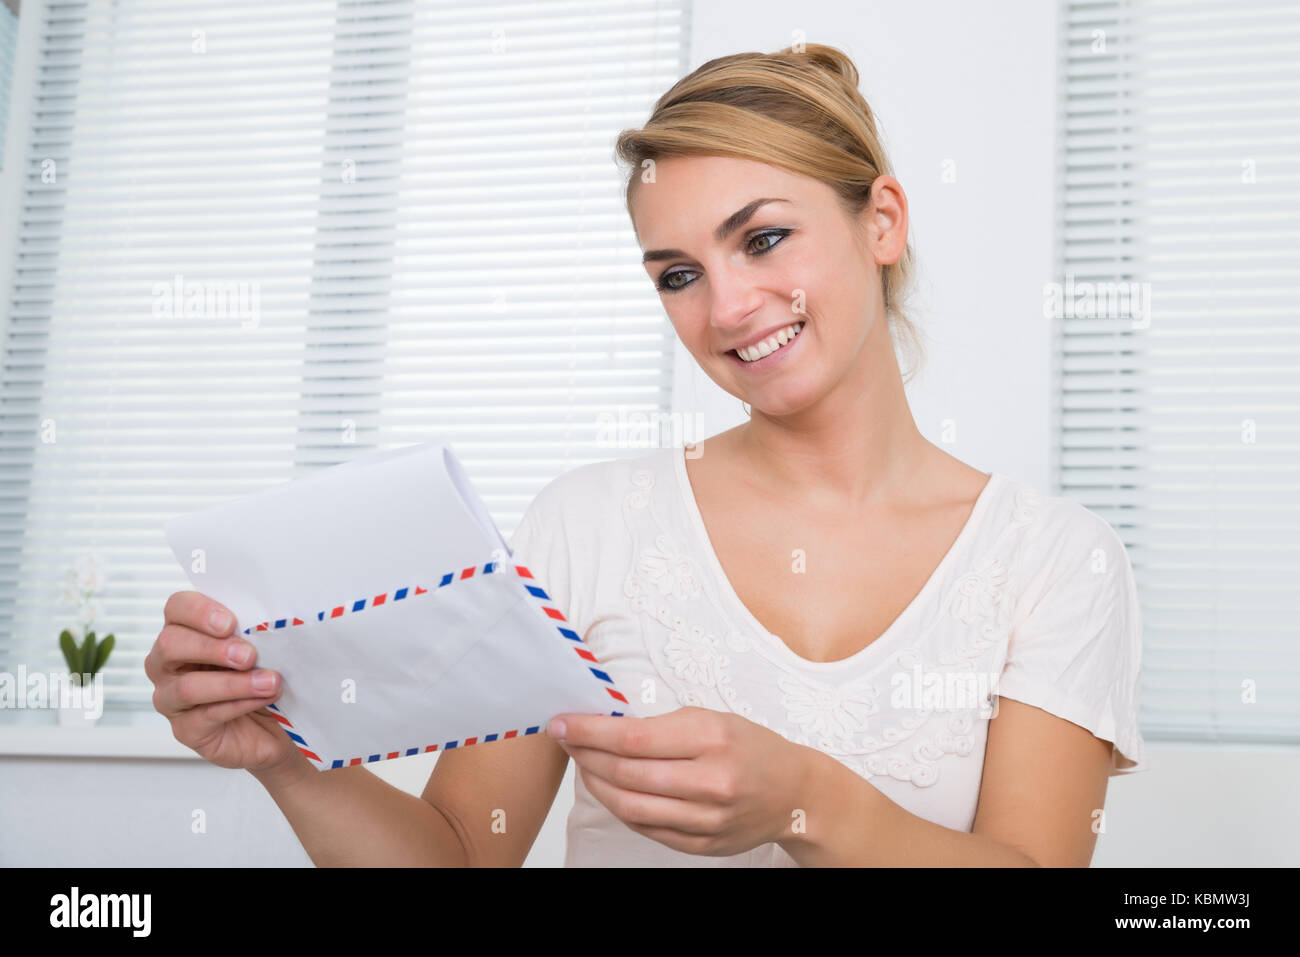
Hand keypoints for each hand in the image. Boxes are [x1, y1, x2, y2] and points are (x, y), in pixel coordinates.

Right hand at [146, 591, 303, 777]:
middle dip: (211, 648)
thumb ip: (257, 631)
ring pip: (186, 687)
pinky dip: (239, 705)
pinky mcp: (185, 730)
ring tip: (269, 682)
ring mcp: (171, 699)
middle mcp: (169, 663)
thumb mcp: (264, 648)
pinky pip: (205, 716)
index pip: (177, 608)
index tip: (231, 623)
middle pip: (169, 644)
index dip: (199, 611)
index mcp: (187, 631)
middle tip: (248, 656)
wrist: (276, 724)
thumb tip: (270, 620)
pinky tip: (263, 699)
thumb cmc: (264, 676)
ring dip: (232, 683)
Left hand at [547, 706, 806, 856]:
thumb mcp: (712, 719)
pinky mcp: (702, 844)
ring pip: (630, 806)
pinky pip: (646, 828)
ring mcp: (706, 818)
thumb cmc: (751, 747)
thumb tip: (604, 727)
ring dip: (596, 784)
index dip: (589, 732)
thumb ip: (661, 726)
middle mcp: (710, 781)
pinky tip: (611, 789)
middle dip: (586, 755)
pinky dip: (621, 808)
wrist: (795, 793)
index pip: (633, 738)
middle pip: (626, 774)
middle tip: (567, 740)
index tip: (563, 723)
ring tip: (584, 765)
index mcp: (712, 738)